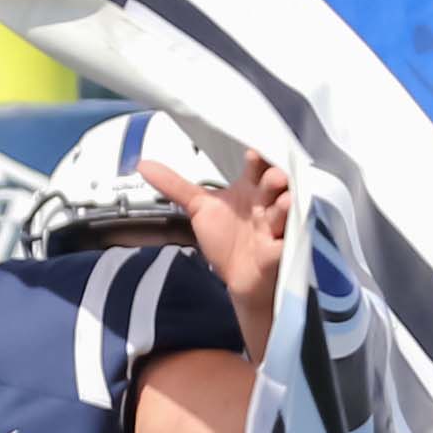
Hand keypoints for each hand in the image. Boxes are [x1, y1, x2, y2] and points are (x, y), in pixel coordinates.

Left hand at [155, 145, 289, 359]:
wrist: (239, 279)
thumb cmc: (227, 240)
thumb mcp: (200, 208)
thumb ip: (174, 186)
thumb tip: (142, 164)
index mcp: (250, 188)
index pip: (256, 166)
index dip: (257, 158)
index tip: (252, 154)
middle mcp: (267, 203)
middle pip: (275, 184)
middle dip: (275, 178)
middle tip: (273, 177)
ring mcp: (278, 225)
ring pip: (286, 210)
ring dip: (286, 206)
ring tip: (284, 202)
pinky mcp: (283, 250)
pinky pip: (290, 242)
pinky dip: (289, 239)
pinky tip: (282, 237)